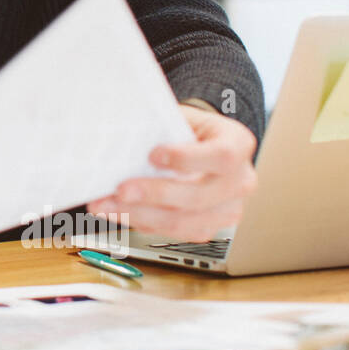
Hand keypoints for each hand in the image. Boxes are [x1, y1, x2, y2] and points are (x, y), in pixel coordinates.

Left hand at [86, 105, 257, 241]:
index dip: (187, 159)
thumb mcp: (181, 116)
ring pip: (185, 222)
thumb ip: (160, 124)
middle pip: (200, 196)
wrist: (201, 145)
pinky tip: (120, 212)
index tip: (153, 155)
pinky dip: (142, 223)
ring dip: (140, 215)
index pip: (222, 156)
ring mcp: (227, 209)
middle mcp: (240, 180)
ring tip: (108, 205)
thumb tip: (122, 132)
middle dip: (155, 194)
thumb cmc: (189, 129)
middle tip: (121, 189)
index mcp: (237, 144)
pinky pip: (175, 233)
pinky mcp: (209, 226)